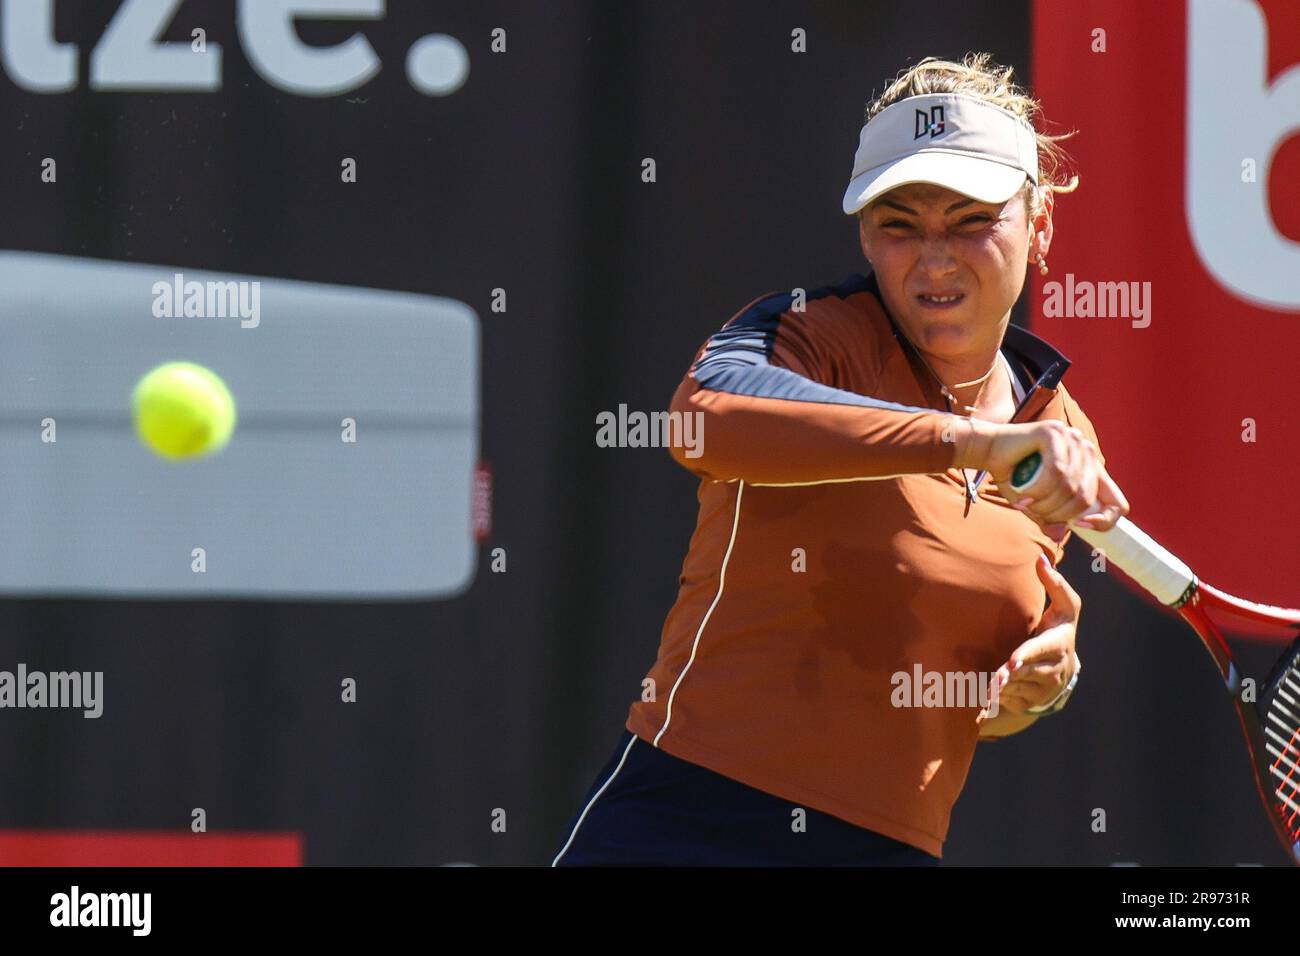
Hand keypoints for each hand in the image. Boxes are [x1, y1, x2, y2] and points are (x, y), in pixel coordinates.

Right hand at [966, 419, 1129, 541]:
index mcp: (1091, 468)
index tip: (1080, 526)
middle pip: (1087, 497)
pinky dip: (1038, 490)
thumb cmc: (1013, 476)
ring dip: (1044, 503)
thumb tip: (1060, 535)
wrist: (988, 449)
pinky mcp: (1054, 433)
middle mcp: (1086, 451)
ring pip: (1070, 486)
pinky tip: (1024, 496)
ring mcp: (1072, 439)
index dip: (1104, 521)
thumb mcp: (1036, 504)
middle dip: (1059, 514)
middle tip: (1037, 514)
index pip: (1117, 503)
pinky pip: (1056, 472)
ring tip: (1025, 504)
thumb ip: (1050, 518)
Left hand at [977, 553, 1080, 720]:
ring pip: (1016, 688)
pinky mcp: (1030, 703)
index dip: (1028, 655)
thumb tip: (1040, 558)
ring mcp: (1043, 689)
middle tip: (993, 681)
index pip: (1043, 649)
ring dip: (1000, 687)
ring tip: (987, 686)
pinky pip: (1010, 701)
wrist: (1064, 669)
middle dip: (1009, 677)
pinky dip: (999, 698)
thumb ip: (1054, 584)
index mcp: (1059, 644)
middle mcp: (1054, 669)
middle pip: (1026, 673)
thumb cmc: (1057, 630)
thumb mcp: (1063, 608)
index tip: (1012, 660)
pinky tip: (988, 695)